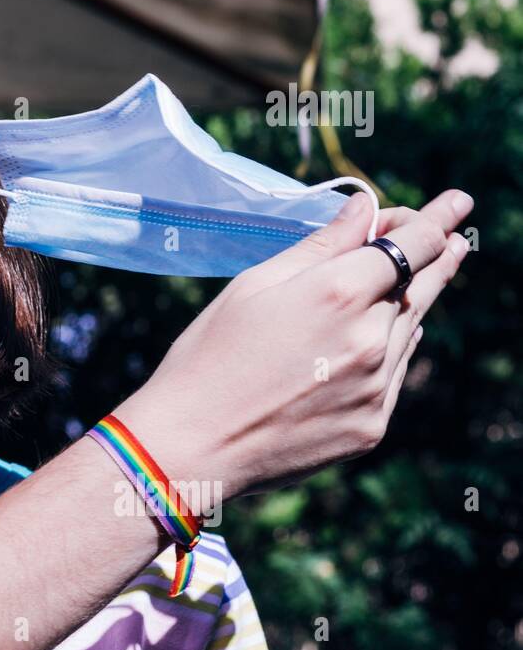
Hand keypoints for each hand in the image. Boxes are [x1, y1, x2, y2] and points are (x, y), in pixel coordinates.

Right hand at [114, 188, 473, 499]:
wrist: (192, 446)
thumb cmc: (208, 357)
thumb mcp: (253, 287)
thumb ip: (319, 246)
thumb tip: (365, 209)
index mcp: (338, 293)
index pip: (414, 243)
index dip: (437, 219)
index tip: (456, 202)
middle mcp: (371, 338)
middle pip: (424, 283)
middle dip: (440, 253)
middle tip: (455, 235)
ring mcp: (377, 387)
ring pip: (412, 327)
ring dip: (409, 301)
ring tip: (406, 283)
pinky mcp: (373, 424)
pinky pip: (396, 371)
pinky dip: (391, 347)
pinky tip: (370, 340)